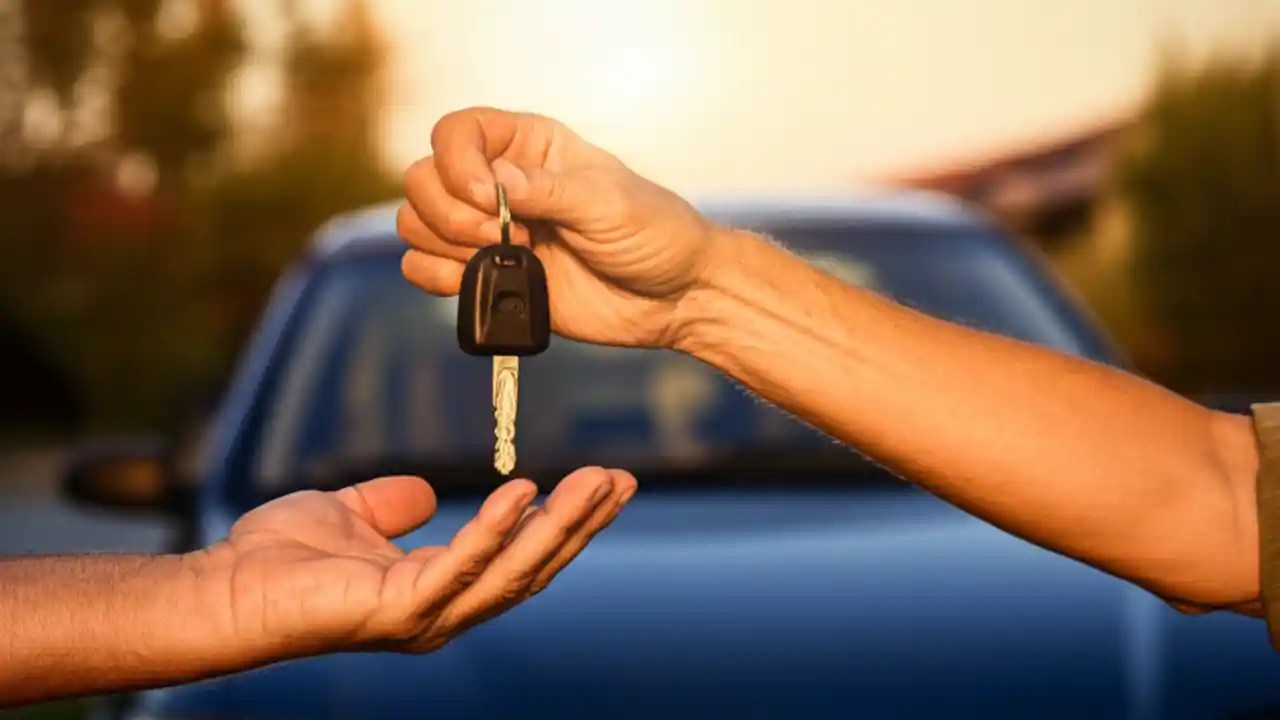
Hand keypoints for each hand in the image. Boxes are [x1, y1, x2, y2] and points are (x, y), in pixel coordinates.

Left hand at [194, 467, 635, 659]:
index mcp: (438, 587)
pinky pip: (461, 565)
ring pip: (513, 571)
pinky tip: (524, 492)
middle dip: (581, 525)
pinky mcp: (400, 610)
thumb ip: (390, 506)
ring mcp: (426, 615)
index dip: (562, 523)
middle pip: (532, 567)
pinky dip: (497, 529)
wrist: (223, 589)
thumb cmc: (278, 559)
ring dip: (560, 527)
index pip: (517, 557)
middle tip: (621, 482)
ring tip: (596, 481)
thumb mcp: (349, 515)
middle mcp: (443, 609)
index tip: (600, 481)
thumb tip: (423, 491)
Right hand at [399, 107, 722, 347]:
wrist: (673, 298)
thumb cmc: (654, 235)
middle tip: (512, 237)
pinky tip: (481, 282)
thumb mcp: (608, 203)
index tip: (491, 199)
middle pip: (422, 179)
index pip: (455, 132)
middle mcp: (498, 183)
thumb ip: (547, 190)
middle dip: (452, 214)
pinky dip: (436, 277)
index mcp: (528, 147)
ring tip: (511, 260)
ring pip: (415, 223)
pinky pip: (422, 268)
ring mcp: (489, 231)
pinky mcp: (486, 276)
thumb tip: (492, 181)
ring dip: (447, 246)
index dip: (456, 164)